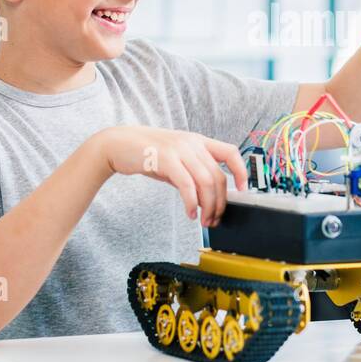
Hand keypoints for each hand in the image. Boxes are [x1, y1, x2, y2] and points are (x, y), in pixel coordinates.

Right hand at [93, 126, 247, 225]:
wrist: (117, 145)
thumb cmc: (146, 154)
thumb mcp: (175, 160)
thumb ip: (191, 173)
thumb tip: (207, 197)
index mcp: (198, 141)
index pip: (230, 152)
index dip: (241, 171)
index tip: (243, 190)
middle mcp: (192, 143)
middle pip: (218, 176)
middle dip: (220, 202)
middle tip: (214, 219)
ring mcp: (179, 149)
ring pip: (205, 182)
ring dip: (208, 206)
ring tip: (203, 221)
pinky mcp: (165, 159)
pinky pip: (187, 184)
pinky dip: (191, 202)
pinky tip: (190, 213)